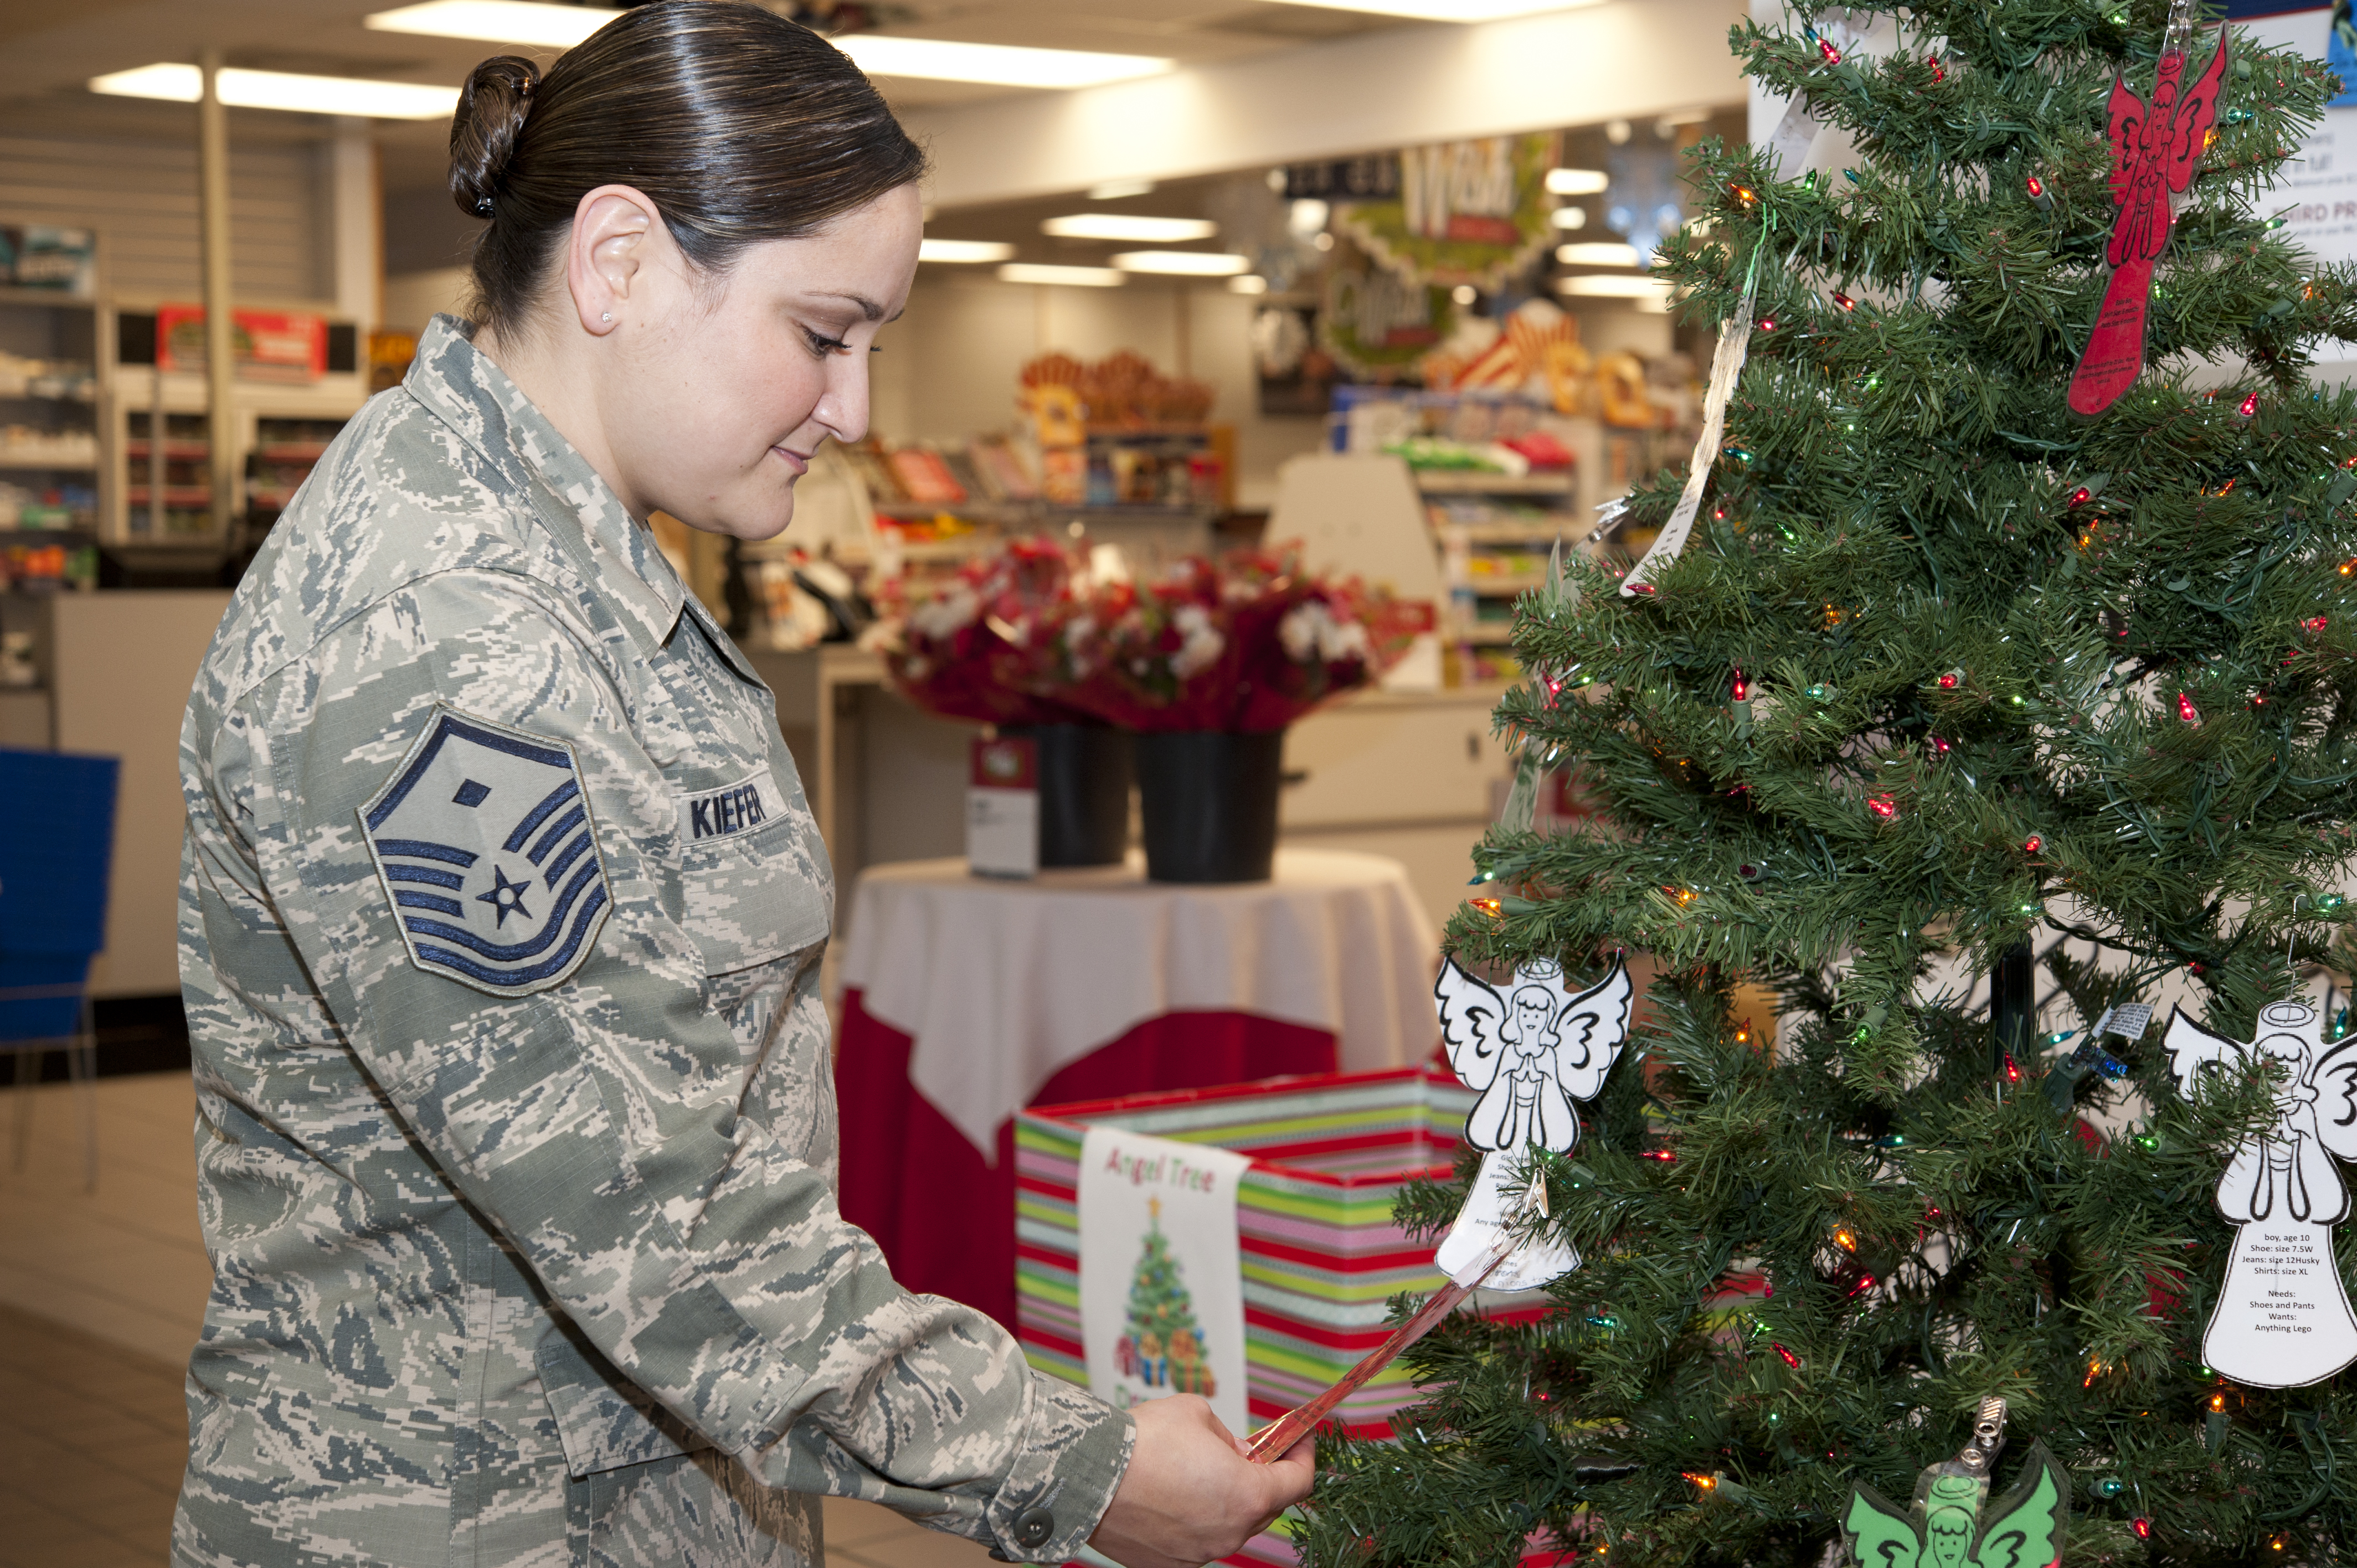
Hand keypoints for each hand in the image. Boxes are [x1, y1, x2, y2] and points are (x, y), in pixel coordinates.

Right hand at [1087, 1395, 1314, 1567]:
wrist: (1087, 1474)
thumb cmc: (1143, 1441)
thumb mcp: (1198, 1413)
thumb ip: (1229, 1437)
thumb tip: (1238, 1452)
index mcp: (1247, 1495)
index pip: (1298, 1482)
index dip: (1304, 1456)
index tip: (1300, 1439)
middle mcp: (1229, 1533)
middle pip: (1265, 1507)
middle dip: (1265, 1477)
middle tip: (1252, 1450)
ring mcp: (1199, 1553)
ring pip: (1229, 1525)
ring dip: (1227, 1499)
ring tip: (1202, 1471)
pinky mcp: (1170, 1563)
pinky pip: (1197, 1540)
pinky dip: (1196, 1519)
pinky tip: (1174, 1495)